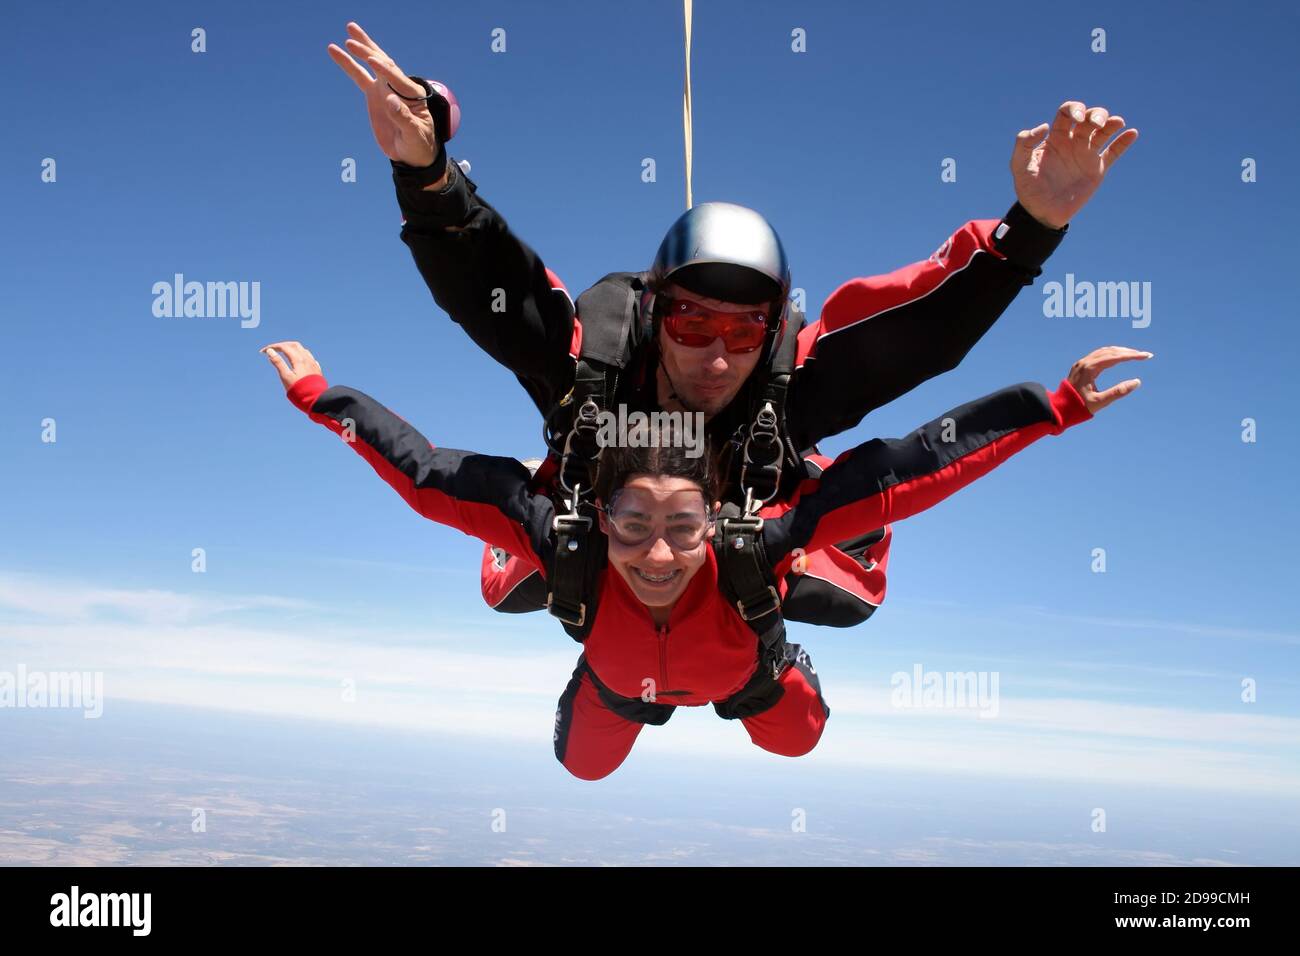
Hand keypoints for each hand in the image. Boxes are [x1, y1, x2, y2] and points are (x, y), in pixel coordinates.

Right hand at [261, 341, 322, 390]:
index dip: (273, 347)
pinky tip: (298, 359)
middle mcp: (307, 359)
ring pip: (303, 350)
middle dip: (282, 345)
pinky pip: (309, 357)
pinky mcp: (316, 369)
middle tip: (273, 349)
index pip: (284, 347)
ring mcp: (313, 364)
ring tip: (284, 352)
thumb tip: (270, 351)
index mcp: (299, 359)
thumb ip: (278, 362)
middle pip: (294, 345)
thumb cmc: (299, 390)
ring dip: (292, 348)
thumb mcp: (285, 376)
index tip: (263, 352)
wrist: (315, 400)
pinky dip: (301, 354)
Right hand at [327, 21, 437, 166]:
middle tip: (352, 40)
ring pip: (371, 64)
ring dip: (360, 48)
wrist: (412, 153)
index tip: (373, 60)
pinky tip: (336, 51)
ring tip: (348, 30)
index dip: (386, 69)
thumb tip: (391, 100)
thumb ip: (404, 118)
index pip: (398, 78)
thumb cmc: (419, 144)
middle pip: (384, 63)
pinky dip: (348, 64)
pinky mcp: (374, 94)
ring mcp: (385, 88)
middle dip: (369, 51)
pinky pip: (359, 76)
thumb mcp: (414, 134)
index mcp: (413, 94)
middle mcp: (398, 86)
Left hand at [1011, 101, 1138, 228]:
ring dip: (1112, 122)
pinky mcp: (1097, 169)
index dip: (1074, 108)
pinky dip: (1124, 141)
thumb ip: (1024, 143)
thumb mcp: (1018, 165)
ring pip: (1104, 131)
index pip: (1067, 112)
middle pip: (1089, 117)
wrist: (1042, 212)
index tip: (1076, 118)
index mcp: (1056, 137)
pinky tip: (1132, 133)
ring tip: (1117, 122)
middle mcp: (1073, 142)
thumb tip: (1045, 126)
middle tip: (1095, 124)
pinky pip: (1114, 152)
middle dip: (1096, 114)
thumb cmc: (1028, 188)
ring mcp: (1086, 155)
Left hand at [1066, 346, 1150, 413]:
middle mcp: (1084, 362)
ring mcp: (1082, 363)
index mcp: (1089, 369)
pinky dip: (1111, 354)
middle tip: (1144, 355)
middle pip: (1110, 351)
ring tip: (1135, 355)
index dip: (1131, 356)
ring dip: (1120, 351)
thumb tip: (1137, 382)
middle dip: (1128, 352)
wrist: (1059, 408)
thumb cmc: (1079, 407)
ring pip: (1104, 351)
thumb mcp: (1100, 401)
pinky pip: (1098, 355)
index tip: (1146, 356)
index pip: (1114, 357)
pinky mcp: (1081, 366)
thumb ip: (1118, 392)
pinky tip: (1119, 357)